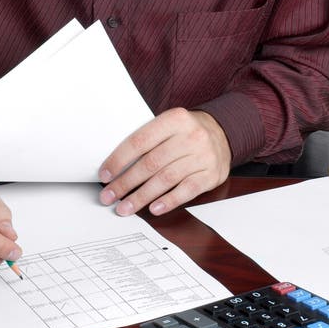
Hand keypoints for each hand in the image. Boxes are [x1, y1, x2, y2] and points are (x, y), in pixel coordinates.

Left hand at [98, 107, 231, 216]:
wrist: (223, 133)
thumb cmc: (186, 132)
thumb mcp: (169, 124)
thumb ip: (148, 139)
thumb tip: (115, 167)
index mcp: (175, 119)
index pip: (140, 141)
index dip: (119, 160)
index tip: (105, 175)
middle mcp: (191, 136)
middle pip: (151, 163)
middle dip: (126, 183)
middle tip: (109, 196)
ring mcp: (203, 156)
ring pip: (166, 179)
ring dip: (142, 196)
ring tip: (125, 207)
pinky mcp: (212, 174)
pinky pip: (187, 190)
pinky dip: (168, 201)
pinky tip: (153, 208)